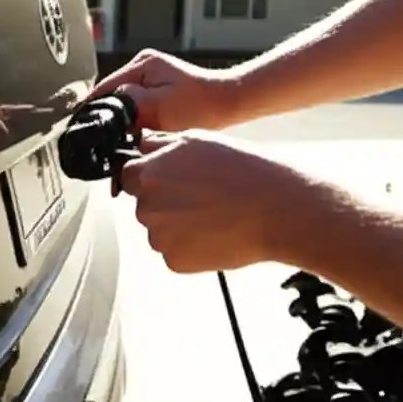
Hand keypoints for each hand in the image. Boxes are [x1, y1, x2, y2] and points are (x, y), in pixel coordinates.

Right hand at [87, 49, 239, 131]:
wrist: (226, 104)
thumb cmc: (200, 106)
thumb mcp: (160, 107)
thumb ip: (130, 104)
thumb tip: (108, 108)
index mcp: (142, 64)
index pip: (105, 87)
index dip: (93, 108)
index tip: (83, 125)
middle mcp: (143, 65)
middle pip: (112, 93)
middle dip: (108, 114)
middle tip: (102, 138)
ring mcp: (150, 75)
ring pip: (123, 100)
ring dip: (121, 117)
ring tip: (117, 137)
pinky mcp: (157, 87)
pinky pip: (136, 103)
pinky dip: (133, 116)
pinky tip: (134, 131)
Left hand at [119, 130, 345, 272]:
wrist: (274, 209)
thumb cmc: (243, 172)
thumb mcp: (198, 140)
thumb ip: (161, 143)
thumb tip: (141, 144)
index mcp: (149, 172)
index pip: (128, 175)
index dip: (149, 177)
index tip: (170, 181)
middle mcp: (147, 205)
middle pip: (143, 205)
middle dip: (164, 202)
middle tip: (200, 199)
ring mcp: (159, 236)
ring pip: (159, 231)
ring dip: (176, 226)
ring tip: (212, 216)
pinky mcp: (175, 261)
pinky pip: (174, 253)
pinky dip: (189, 248)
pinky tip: (215, 234)